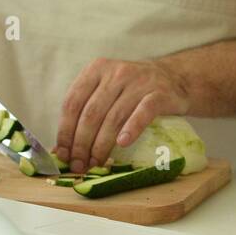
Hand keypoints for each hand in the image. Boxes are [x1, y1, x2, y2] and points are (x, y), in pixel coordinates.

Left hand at [56, 59, 190, 173]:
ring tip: (96, 163)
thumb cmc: (132, 90)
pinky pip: (143, 113)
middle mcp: (116, 73)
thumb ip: (86, 111)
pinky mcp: (159, 94)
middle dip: (81, 144)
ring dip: (101, 145)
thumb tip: (61, 150)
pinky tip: (123, 144)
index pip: (72, 102)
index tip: (63, 154)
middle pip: (91, 113)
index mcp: (96, 69)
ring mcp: (139, 82)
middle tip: (79, 165)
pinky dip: (131, 129)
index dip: (65, 131)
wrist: (173, 78)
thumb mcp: (106, 88)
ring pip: (114, 117)